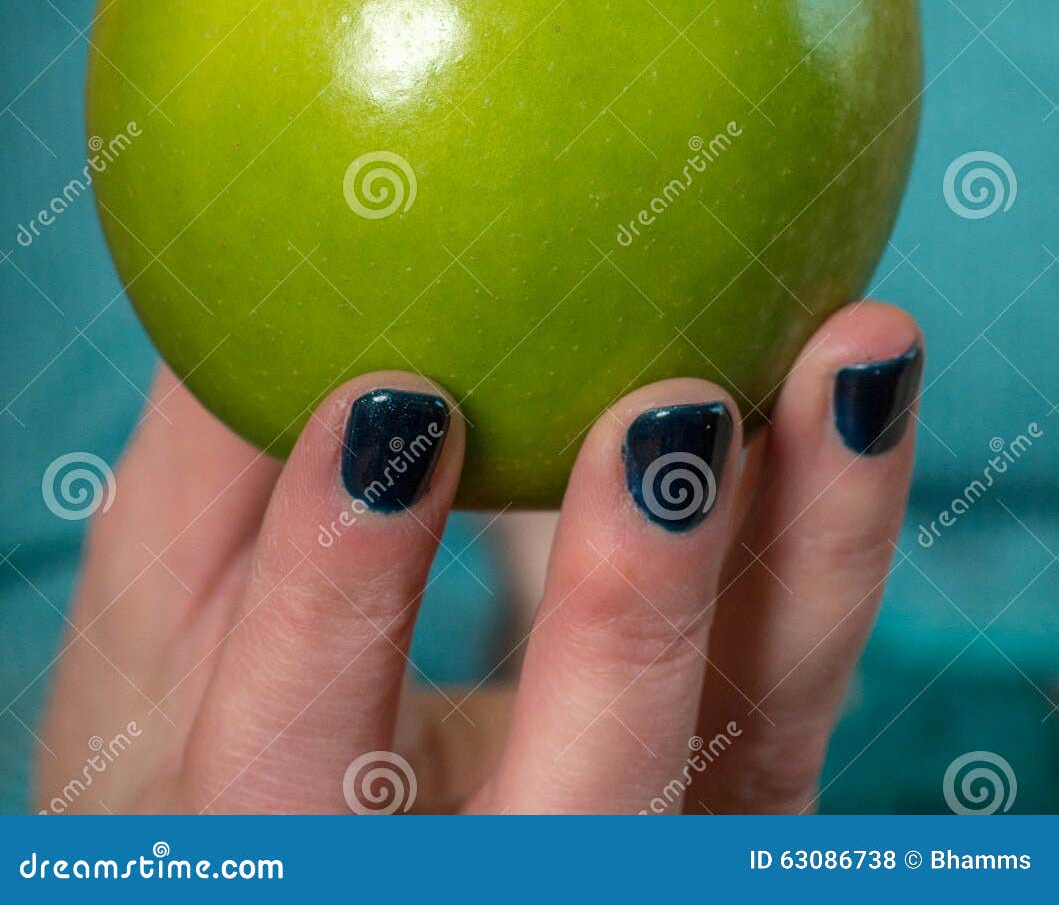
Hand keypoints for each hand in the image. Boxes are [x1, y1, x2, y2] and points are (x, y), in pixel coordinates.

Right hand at [38, 301, 920, 814]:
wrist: (380, 836)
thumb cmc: (247, 720)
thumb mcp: (170, 629)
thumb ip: (199, 470)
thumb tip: (254, 247)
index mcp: (293, 843)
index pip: (298, 756)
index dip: (340, 596)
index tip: (394, 401)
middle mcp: (492, 881)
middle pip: (580, 817)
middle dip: (629, 626)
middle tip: (665, 412)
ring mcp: (639, 850)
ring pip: (757, 733)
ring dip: (815, 543)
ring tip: (850, 349)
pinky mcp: (745, 796)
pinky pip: (806, 658)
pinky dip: (842, 516)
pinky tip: (857, 369)